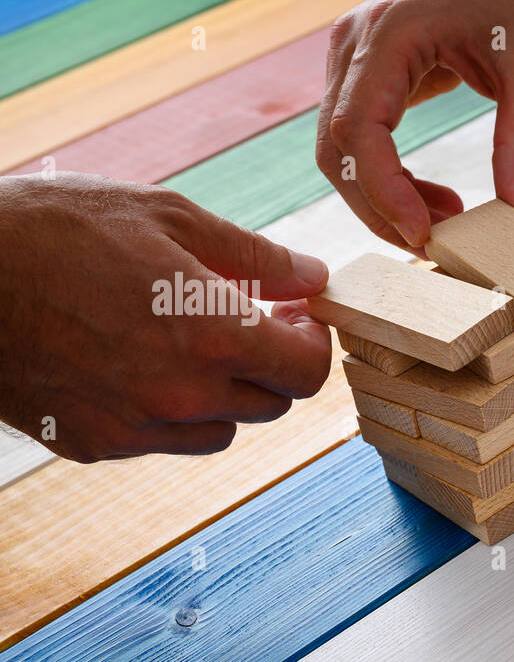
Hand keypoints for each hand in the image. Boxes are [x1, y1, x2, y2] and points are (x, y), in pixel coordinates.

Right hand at [0, 174, 331, 462]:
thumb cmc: (54, 230)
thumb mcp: (167, 217)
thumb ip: (254, 258)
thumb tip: (312, 277)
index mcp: (213, 337)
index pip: (308, 372)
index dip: (312, 343)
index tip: (297, 317)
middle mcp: (182, 395)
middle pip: (273, 403)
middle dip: (272, 362)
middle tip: (250, 319)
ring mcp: (137, 427)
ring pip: (223, 428)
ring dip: (226, 391)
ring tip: (190, 339)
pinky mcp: (95, 444)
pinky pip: (163, 439)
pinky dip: (170, 411)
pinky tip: (140, 363)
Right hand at [317, 0, 513, 249]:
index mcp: (388, 36)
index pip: (358, 130)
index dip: (384, 192)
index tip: (425, 234)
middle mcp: (353, 46)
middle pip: (337, 150)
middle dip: (379, 209)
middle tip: (435, 246)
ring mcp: (350, 59)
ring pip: (340, 152)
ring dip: (383, 201)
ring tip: (444, 224)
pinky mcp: (363, 74)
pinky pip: (358, 142)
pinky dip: (388, 180)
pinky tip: (434, 200)